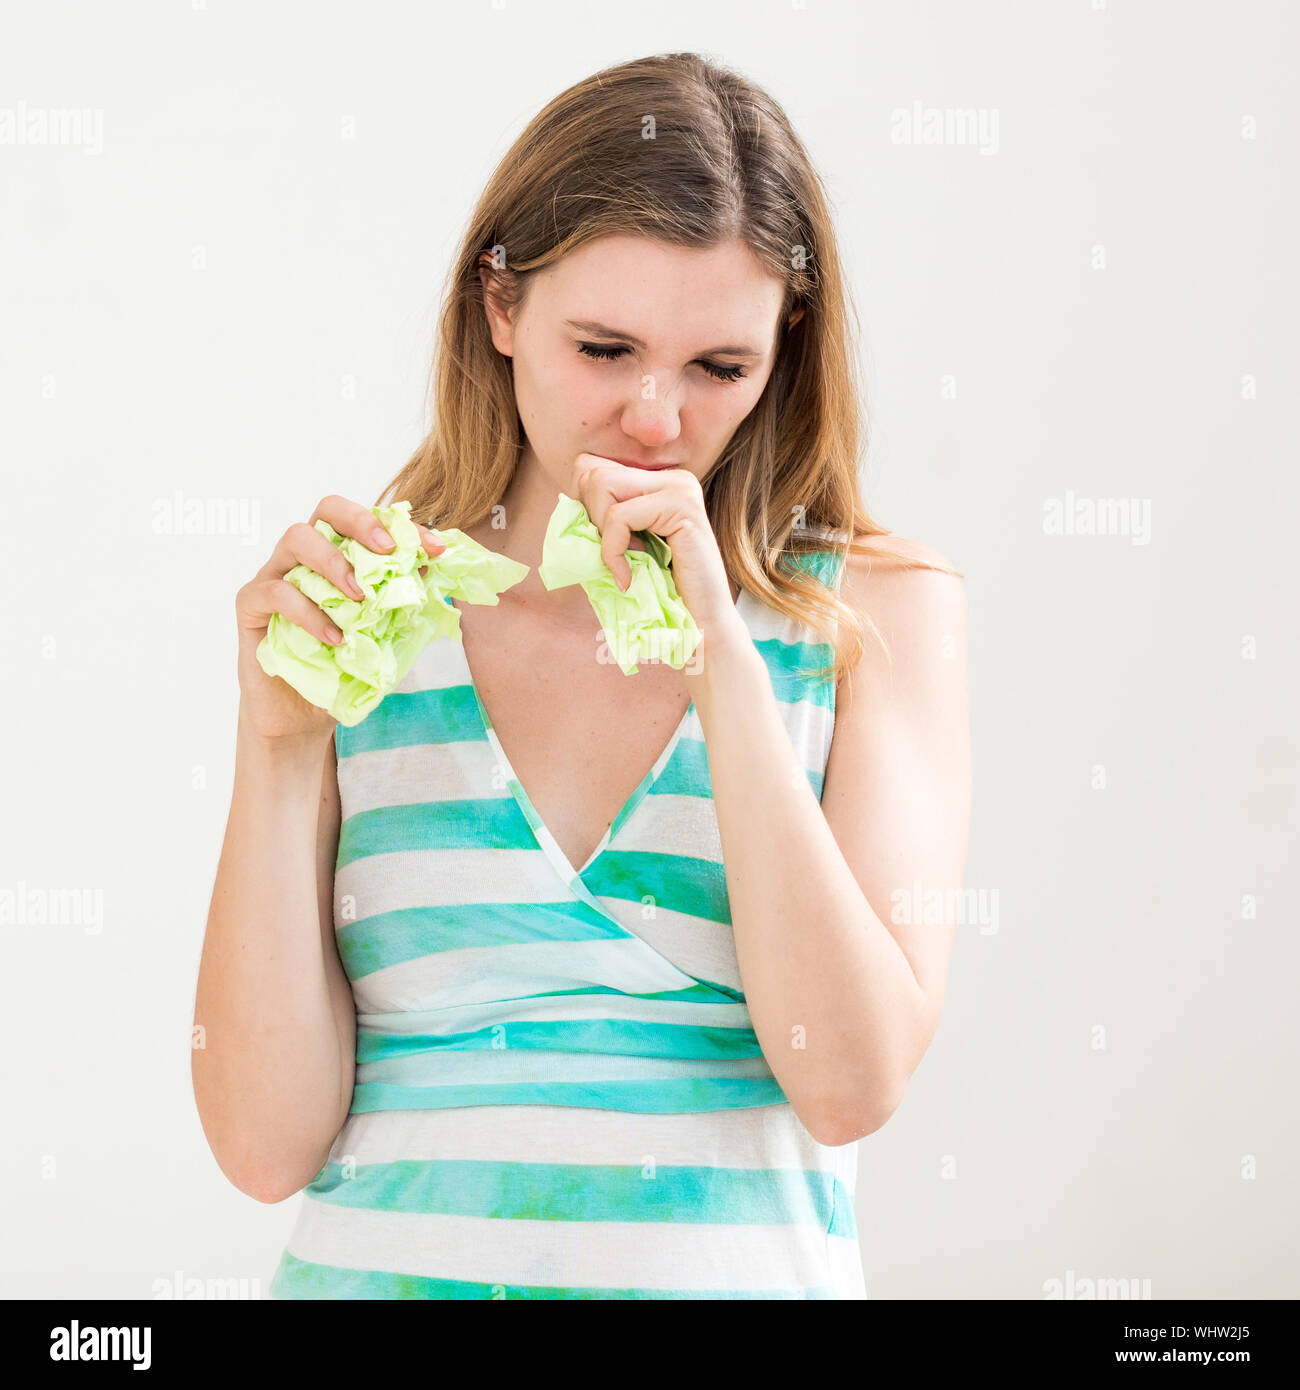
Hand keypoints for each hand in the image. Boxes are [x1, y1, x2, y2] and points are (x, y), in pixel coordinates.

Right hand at [235, 494, 445, 742]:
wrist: (300, 714)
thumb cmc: (341, 668)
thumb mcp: (381, 634)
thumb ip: (400, 603)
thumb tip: (429, 571)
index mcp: (339, 554)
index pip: (368, 522)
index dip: (402, 528)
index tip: (435, 550)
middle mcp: (304, 555)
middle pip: (326, 509)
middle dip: (361, 523)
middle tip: (386, 552)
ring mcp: (274, 574)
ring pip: (296, 539)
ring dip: (334, 563)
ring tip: (359, 598)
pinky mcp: (250, 605)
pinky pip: (275, 592)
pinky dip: (307, 611)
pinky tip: (333, 637)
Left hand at [570, 453, 740, 638]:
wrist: (699, 626)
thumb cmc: (655, 593)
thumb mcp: (620, 548)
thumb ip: (597, 520)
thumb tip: (567, 500)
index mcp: (656, 482)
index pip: (591, 467)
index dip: (582, 507)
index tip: (602, 545)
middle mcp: (671, 477)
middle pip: (592, 471)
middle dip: (589, 518)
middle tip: (613, 556)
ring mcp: (680, 487)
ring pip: (602, 484)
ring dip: (601, 533)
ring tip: (623, 564)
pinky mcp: (681, 506)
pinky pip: (619, 516)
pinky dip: (612, 551)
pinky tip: (627, 578)